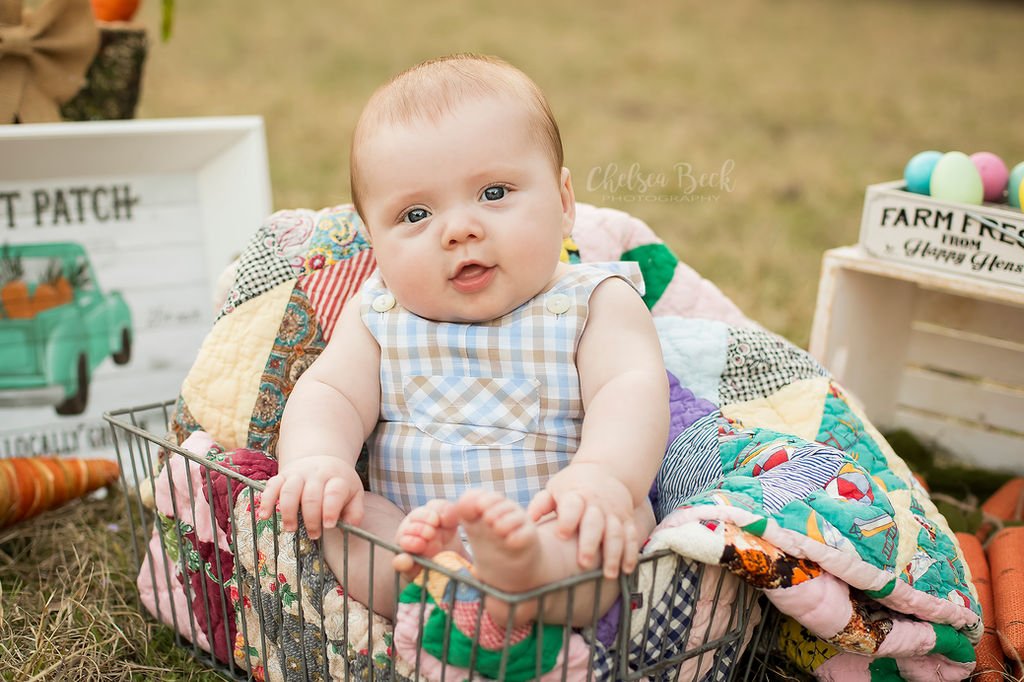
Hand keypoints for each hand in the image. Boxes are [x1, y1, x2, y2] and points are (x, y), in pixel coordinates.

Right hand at [257, 456, 364, 539]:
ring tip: (291, 529)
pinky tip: (265, 515)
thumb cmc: (339, 484)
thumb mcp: (354, 494)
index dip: (330, 510)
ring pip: (290, 490)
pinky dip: (266, 500)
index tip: (329, 525)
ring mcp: (298, 473)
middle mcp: (317, 474)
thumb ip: (355, 512)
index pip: (334, 493)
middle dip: (311, 518)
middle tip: (314, 534)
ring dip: (288, 512)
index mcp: (338, 479)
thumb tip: (348, 528)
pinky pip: (272, 485)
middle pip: (311, 496)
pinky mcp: (283, 475)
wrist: (323, 459)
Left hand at [526, 462, 638, 578]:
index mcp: (575, 495)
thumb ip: (541, 504)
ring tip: (609, 574)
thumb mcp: (555, 488)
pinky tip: (627, 570)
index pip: (572, 506)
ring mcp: (614, 512)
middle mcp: (596, 504)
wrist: (605, 470)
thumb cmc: (573, 485)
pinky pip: (631, 535)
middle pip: (594, 523)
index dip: (567, 520)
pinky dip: (631, 553)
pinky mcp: (627, 519)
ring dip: (614, 554)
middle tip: (583, 563)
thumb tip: (527, 520)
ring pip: (616, 532)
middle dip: (590, 543)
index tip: (561, 535)